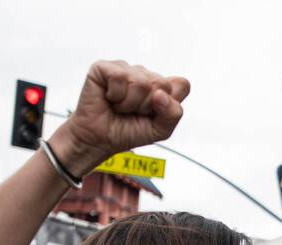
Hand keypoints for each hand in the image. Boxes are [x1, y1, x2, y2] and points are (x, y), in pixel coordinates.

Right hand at [61, 60, 189, 158]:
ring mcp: (125, 68)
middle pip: (162, 84)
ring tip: (120, 107)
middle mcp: (145, 74)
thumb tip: (160, 93)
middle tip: (134, 112)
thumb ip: (173, 114)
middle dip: (147, 106)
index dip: (170, 104)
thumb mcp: (160, 130)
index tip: (154, 114)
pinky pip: (119, 77)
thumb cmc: (127, 132)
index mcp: (161, 86)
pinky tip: (109, 98)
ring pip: (140, 82)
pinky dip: (115, 95)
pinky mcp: (105, 67)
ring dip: (129, 103)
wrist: (100, 140)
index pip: (182, 85)